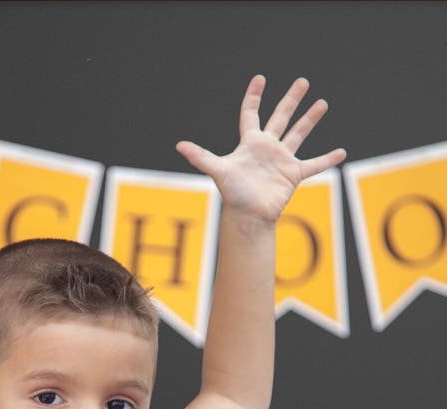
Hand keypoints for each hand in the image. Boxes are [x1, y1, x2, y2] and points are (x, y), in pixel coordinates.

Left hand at [176, 75, 345, 222]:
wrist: (248, 216)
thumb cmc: (232, 194)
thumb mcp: (218, 170)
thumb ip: (201, 156)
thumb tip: (179, 146)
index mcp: (250, 142)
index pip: (251, 113)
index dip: (254, 96)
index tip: (260, 79)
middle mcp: (267, 148)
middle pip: (281, 117)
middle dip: (291, 99)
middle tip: (302, 81)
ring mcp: (281, 160)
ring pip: (298, 134)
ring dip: (310, 119)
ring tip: (322, 103)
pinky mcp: (293, 174)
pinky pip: (314, 164)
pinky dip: (327, 159)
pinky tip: (341, 152)